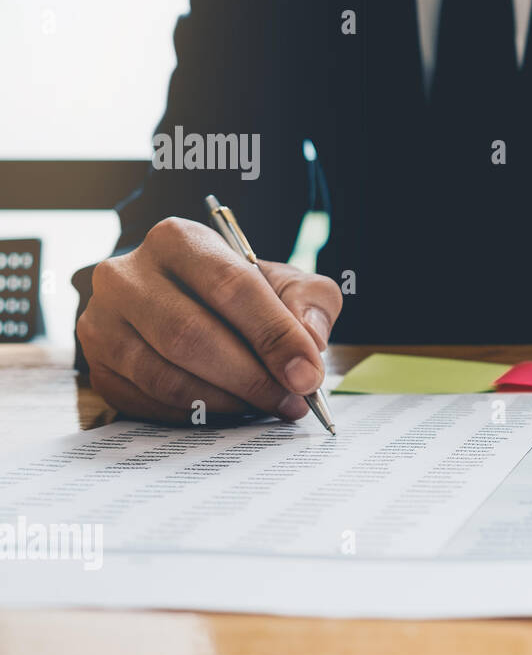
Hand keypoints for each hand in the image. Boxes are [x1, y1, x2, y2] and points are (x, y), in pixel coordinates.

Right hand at [77, 217, 342, 424]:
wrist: (188, 305)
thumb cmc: (241, 294)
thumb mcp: (286, 282)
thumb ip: (310, 302)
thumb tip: (310, 342)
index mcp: (178, 240)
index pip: (230, 286)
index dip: (274, 334)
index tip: (307, 373)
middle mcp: (125, 275)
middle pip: (190, 334)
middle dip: (251, 376)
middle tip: (292, 400)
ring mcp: (101, 322)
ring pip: (164, 374)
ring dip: (226, 400)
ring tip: (269, 408)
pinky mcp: (98, 367)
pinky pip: (148, 401)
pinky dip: (197, 414)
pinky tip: (231, 410)